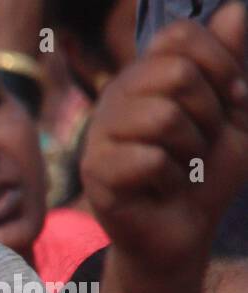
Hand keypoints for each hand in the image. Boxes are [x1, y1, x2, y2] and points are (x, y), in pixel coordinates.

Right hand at [81, 2, 247, 266]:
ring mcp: (101, 135)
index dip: (220, 63)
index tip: (233, 100)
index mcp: (145, 78)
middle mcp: (116, 99)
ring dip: (191, 151)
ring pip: (164, 118)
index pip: (178, 36)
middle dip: (209, 114)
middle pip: (176, 74)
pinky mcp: (96, 173)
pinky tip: (161, 190)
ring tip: (181, 168)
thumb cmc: (203, 174)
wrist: (182, 233)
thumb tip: (232, 9)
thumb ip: (229, 65)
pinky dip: (171, 180)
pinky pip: (148, 160)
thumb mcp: (232, 115)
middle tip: (200, 145)